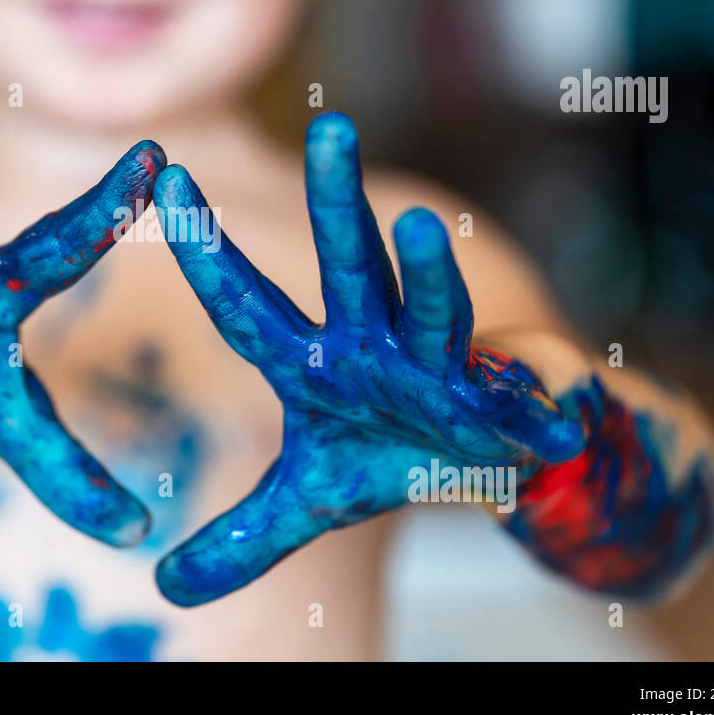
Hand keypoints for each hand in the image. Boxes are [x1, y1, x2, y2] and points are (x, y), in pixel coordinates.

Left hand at [151, 111, 584, 603]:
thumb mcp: (312, 500)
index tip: (168, 180)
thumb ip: (242, 539)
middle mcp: (376, 344)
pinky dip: (535, 414)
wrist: (489, 463)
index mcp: (318, 360)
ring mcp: (443, 367)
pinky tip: (553, 424)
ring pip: (434, 309)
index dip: (208, 251)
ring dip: (429, 272)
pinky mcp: (506, 405)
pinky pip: (519, 406)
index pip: (249, 304)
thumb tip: (160, 588)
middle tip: (327, 126)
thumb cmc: (392, 455)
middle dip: (337, 199)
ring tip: (420, 226)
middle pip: (351, 263)